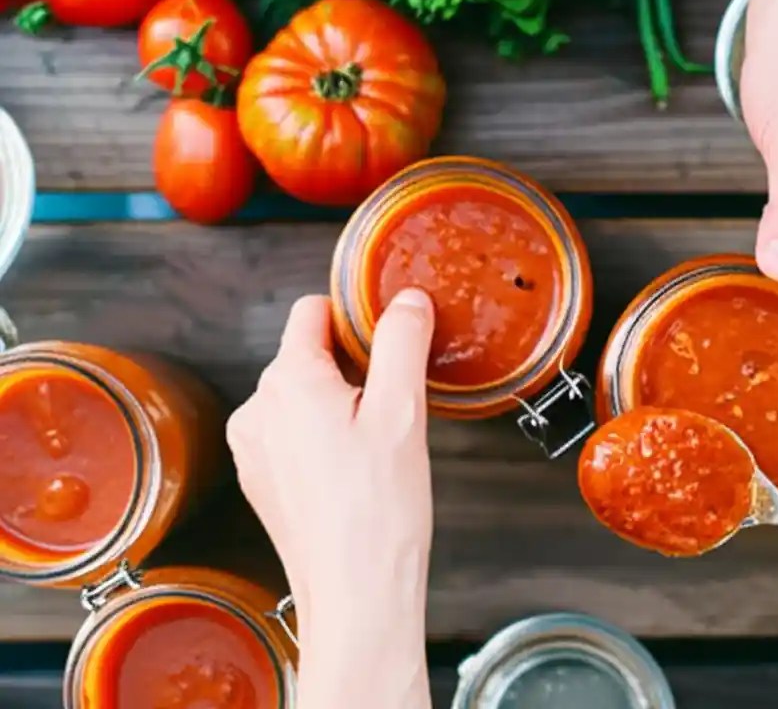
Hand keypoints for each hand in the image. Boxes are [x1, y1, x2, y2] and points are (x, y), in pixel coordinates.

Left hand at [227, 290, 435, 708]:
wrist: (355, 594)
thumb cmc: (378, 512)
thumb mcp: (404, 413)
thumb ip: (402, 342)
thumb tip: (406, 300)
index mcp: (287, 381)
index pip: (313, 311)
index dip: (356, 319)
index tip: (392, 345)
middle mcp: (258, 409)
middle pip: (309, 354)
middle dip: (354, 369)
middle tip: (395, 411)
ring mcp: (254, 447)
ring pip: (303, 397)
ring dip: (340, 406)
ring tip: (376, 449)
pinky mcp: (261, 480)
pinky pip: (294, 435)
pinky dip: (325, 440)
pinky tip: (355, 474)